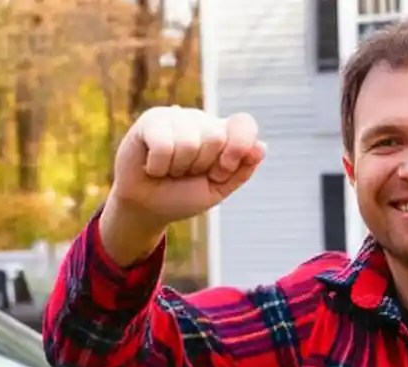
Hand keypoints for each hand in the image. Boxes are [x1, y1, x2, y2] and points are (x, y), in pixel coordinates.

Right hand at [101, 106, 265, 264]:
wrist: (146, 209)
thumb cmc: (181, 196)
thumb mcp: (217, 190)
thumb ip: (241, 171)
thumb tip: (261, 147)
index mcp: (222, 134)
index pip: (244, 125)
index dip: (238, 149)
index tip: (221, 172)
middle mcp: (201, 121)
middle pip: (217, 137)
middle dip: (201, 167)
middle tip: (185, 173)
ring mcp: (176, 117)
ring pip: (189, 142)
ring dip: (177, 168)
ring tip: (168, 169)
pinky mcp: (151, 120)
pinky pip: (163, 145)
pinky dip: (158, 166)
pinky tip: (152, 166)